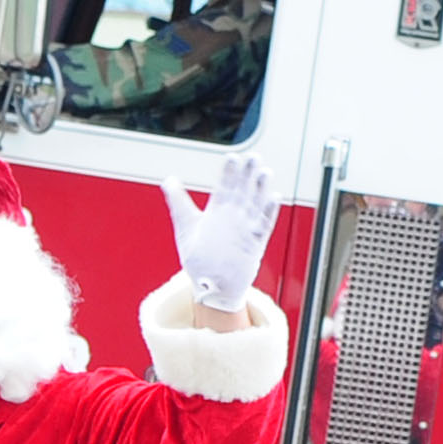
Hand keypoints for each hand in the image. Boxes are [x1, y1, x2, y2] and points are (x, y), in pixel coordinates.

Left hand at [159, 155, 279, 314]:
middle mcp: (233, 218)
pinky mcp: (254, 244)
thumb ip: (178, 202)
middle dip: (248, 174)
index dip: (229, 172)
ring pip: (255, 205)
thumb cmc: (198, 258)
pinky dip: (269, 212)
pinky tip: (274, 197)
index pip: (224, 186)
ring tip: (265, 172)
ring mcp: (245, 229)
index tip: (232, 157)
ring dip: (260, 189)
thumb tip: (168, 180)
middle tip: (254, 156)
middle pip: (243, 191)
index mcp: (217, 211)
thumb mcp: (185, 226)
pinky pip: (264, 226)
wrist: (211, 287)